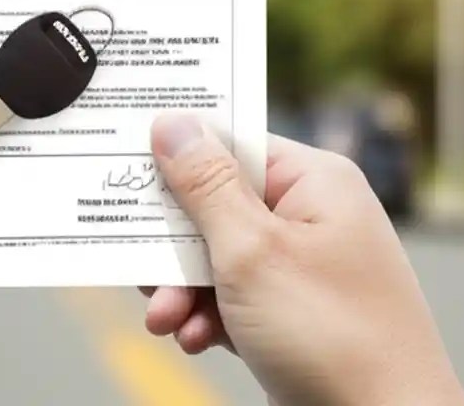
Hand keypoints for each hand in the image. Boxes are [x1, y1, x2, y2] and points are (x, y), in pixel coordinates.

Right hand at [140, 114, 463, 405]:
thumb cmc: (334, 336)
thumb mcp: (252, 253)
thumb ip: (205, 186)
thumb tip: (173, 123)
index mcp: (315, 181)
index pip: (232, 141)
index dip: (179, 154)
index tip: (128, 166)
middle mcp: (312, 215)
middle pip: (216, 204)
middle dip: (175, 244)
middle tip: (144, 269)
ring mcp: (303, 267)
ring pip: (217, 257)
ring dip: (185, 289)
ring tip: (166, 319)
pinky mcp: (292, 313)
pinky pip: (233, 298)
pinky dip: (208, 317)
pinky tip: (197, 340)